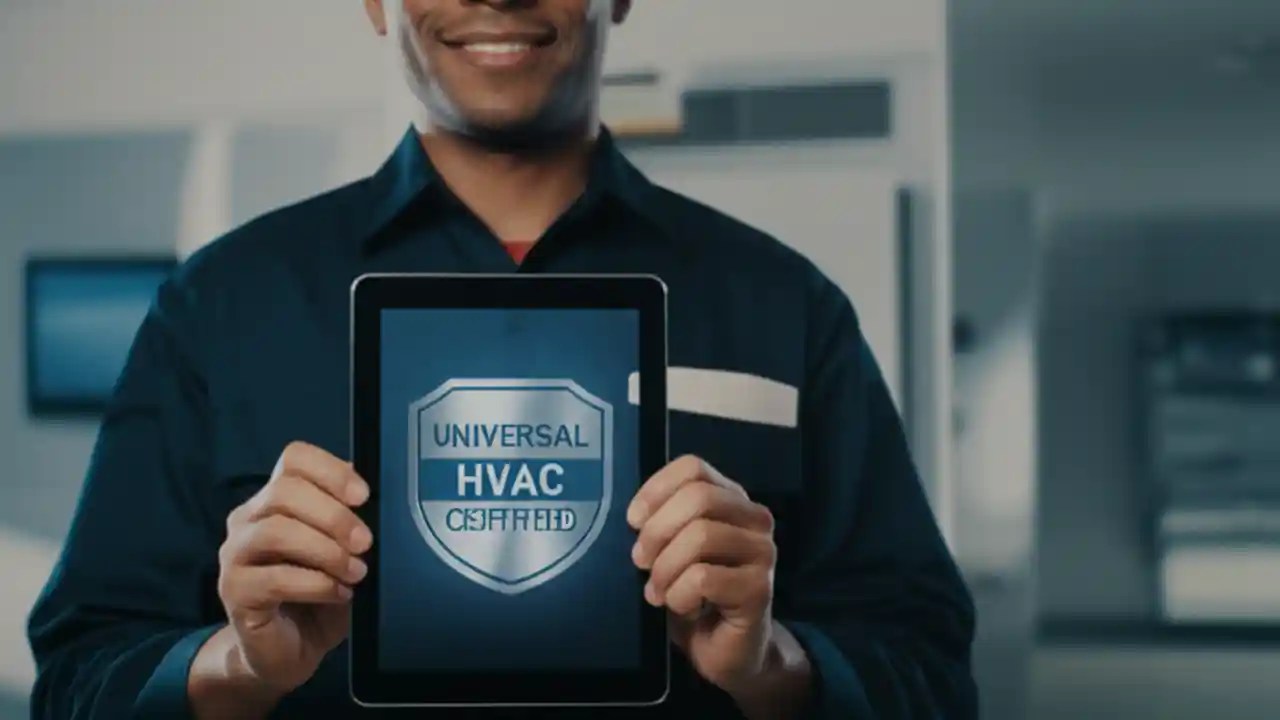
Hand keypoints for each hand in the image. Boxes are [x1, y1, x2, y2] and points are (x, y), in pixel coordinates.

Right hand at [216, 441, 372, 695]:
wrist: (287, 650)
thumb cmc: (318, 593)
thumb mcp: (342, 551)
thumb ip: (350, 520)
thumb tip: (373, 495)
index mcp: (275, 498)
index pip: (294, 458)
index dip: (331, 470)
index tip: (363, 496)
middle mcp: (248, 518)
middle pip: (285, 490)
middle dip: (334, 516)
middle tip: (364, 543)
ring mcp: (235, 553)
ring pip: (276, 531)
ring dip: (326, 551)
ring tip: (355, 572)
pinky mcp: (234, 591)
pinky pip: (275, 578)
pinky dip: (316, 584)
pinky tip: (339, 594)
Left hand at [628, 455, 777, 694]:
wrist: (726, 650)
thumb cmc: (694, 595)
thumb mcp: (672, 551)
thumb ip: (662, 524)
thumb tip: (636, 518)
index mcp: (730, 500)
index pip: (693, 468)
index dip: (656, 490)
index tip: (633, 521)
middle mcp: (754, 518)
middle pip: (698, 498)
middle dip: (657, 531)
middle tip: (641, 562)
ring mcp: (762, 552)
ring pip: (701, 536)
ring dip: (666, 569)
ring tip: (659, 592)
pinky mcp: (759, 588)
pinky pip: (704, 578)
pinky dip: (680, 595)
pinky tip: (684, 608)